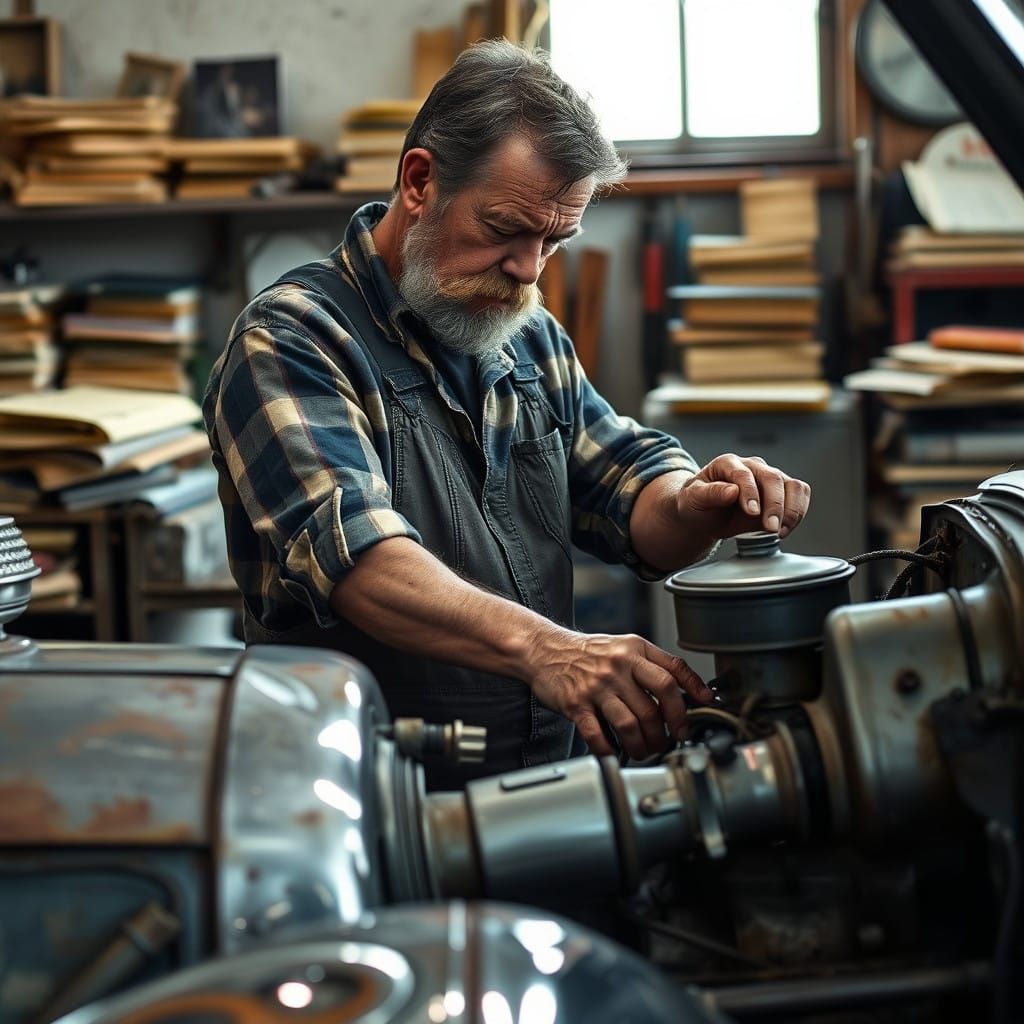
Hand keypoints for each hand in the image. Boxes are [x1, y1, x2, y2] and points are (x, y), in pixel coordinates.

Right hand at [526, 626, 714, 758]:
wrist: (545, 650)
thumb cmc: (588, 653)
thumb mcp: (623, 647)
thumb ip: (652, 665)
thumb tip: (686, 691)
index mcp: (634, 650)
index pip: (673, 670)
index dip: (693, 691)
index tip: (704, 706)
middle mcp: (618, 666)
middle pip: (656, 703)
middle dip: (669, 729)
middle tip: (670, 740)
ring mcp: (597, 686)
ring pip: (631, 723)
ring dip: (643, 745)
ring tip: (644, 751)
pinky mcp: (577, 704)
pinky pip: (598, 734)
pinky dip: (609, 749)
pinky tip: (614, 752)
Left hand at [677, 454, 810, 540]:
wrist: (705, 516)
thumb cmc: (697, 504)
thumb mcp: (693, 500)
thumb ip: (710, 494)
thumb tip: (732, 491)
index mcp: (727, 464)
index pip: (743, 474)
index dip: (750, 492)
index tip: (752, 512)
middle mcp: (751, 467)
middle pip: (772, 478)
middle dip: (774, 505)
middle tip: (771, 529)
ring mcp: (769, 477)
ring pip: (792, 485)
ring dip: (791, 510)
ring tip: (779, 531)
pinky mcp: (782, 491)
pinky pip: (799, 494)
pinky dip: (798, 512)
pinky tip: (785, 528)